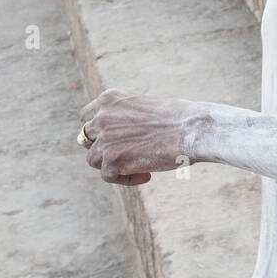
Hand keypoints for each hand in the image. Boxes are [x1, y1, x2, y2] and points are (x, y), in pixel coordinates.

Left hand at [79, 89, 210, 184]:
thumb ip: (125, 118)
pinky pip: (108, 175)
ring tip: (140, 167)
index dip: (96, 131)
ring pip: (93, 159)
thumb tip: (119, 138)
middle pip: (86, 139)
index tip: (112, 139)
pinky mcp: (112, 160)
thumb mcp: (144, 107)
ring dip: (112, 165)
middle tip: (124, 155)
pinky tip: (147, 175)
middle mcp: (102, 117)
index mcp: (110, 99)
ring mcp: (105, 139)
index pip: (86, 117)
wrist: (190, 129)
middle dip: (101, 148)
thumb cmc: (179, 118)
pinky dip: (125, 179)